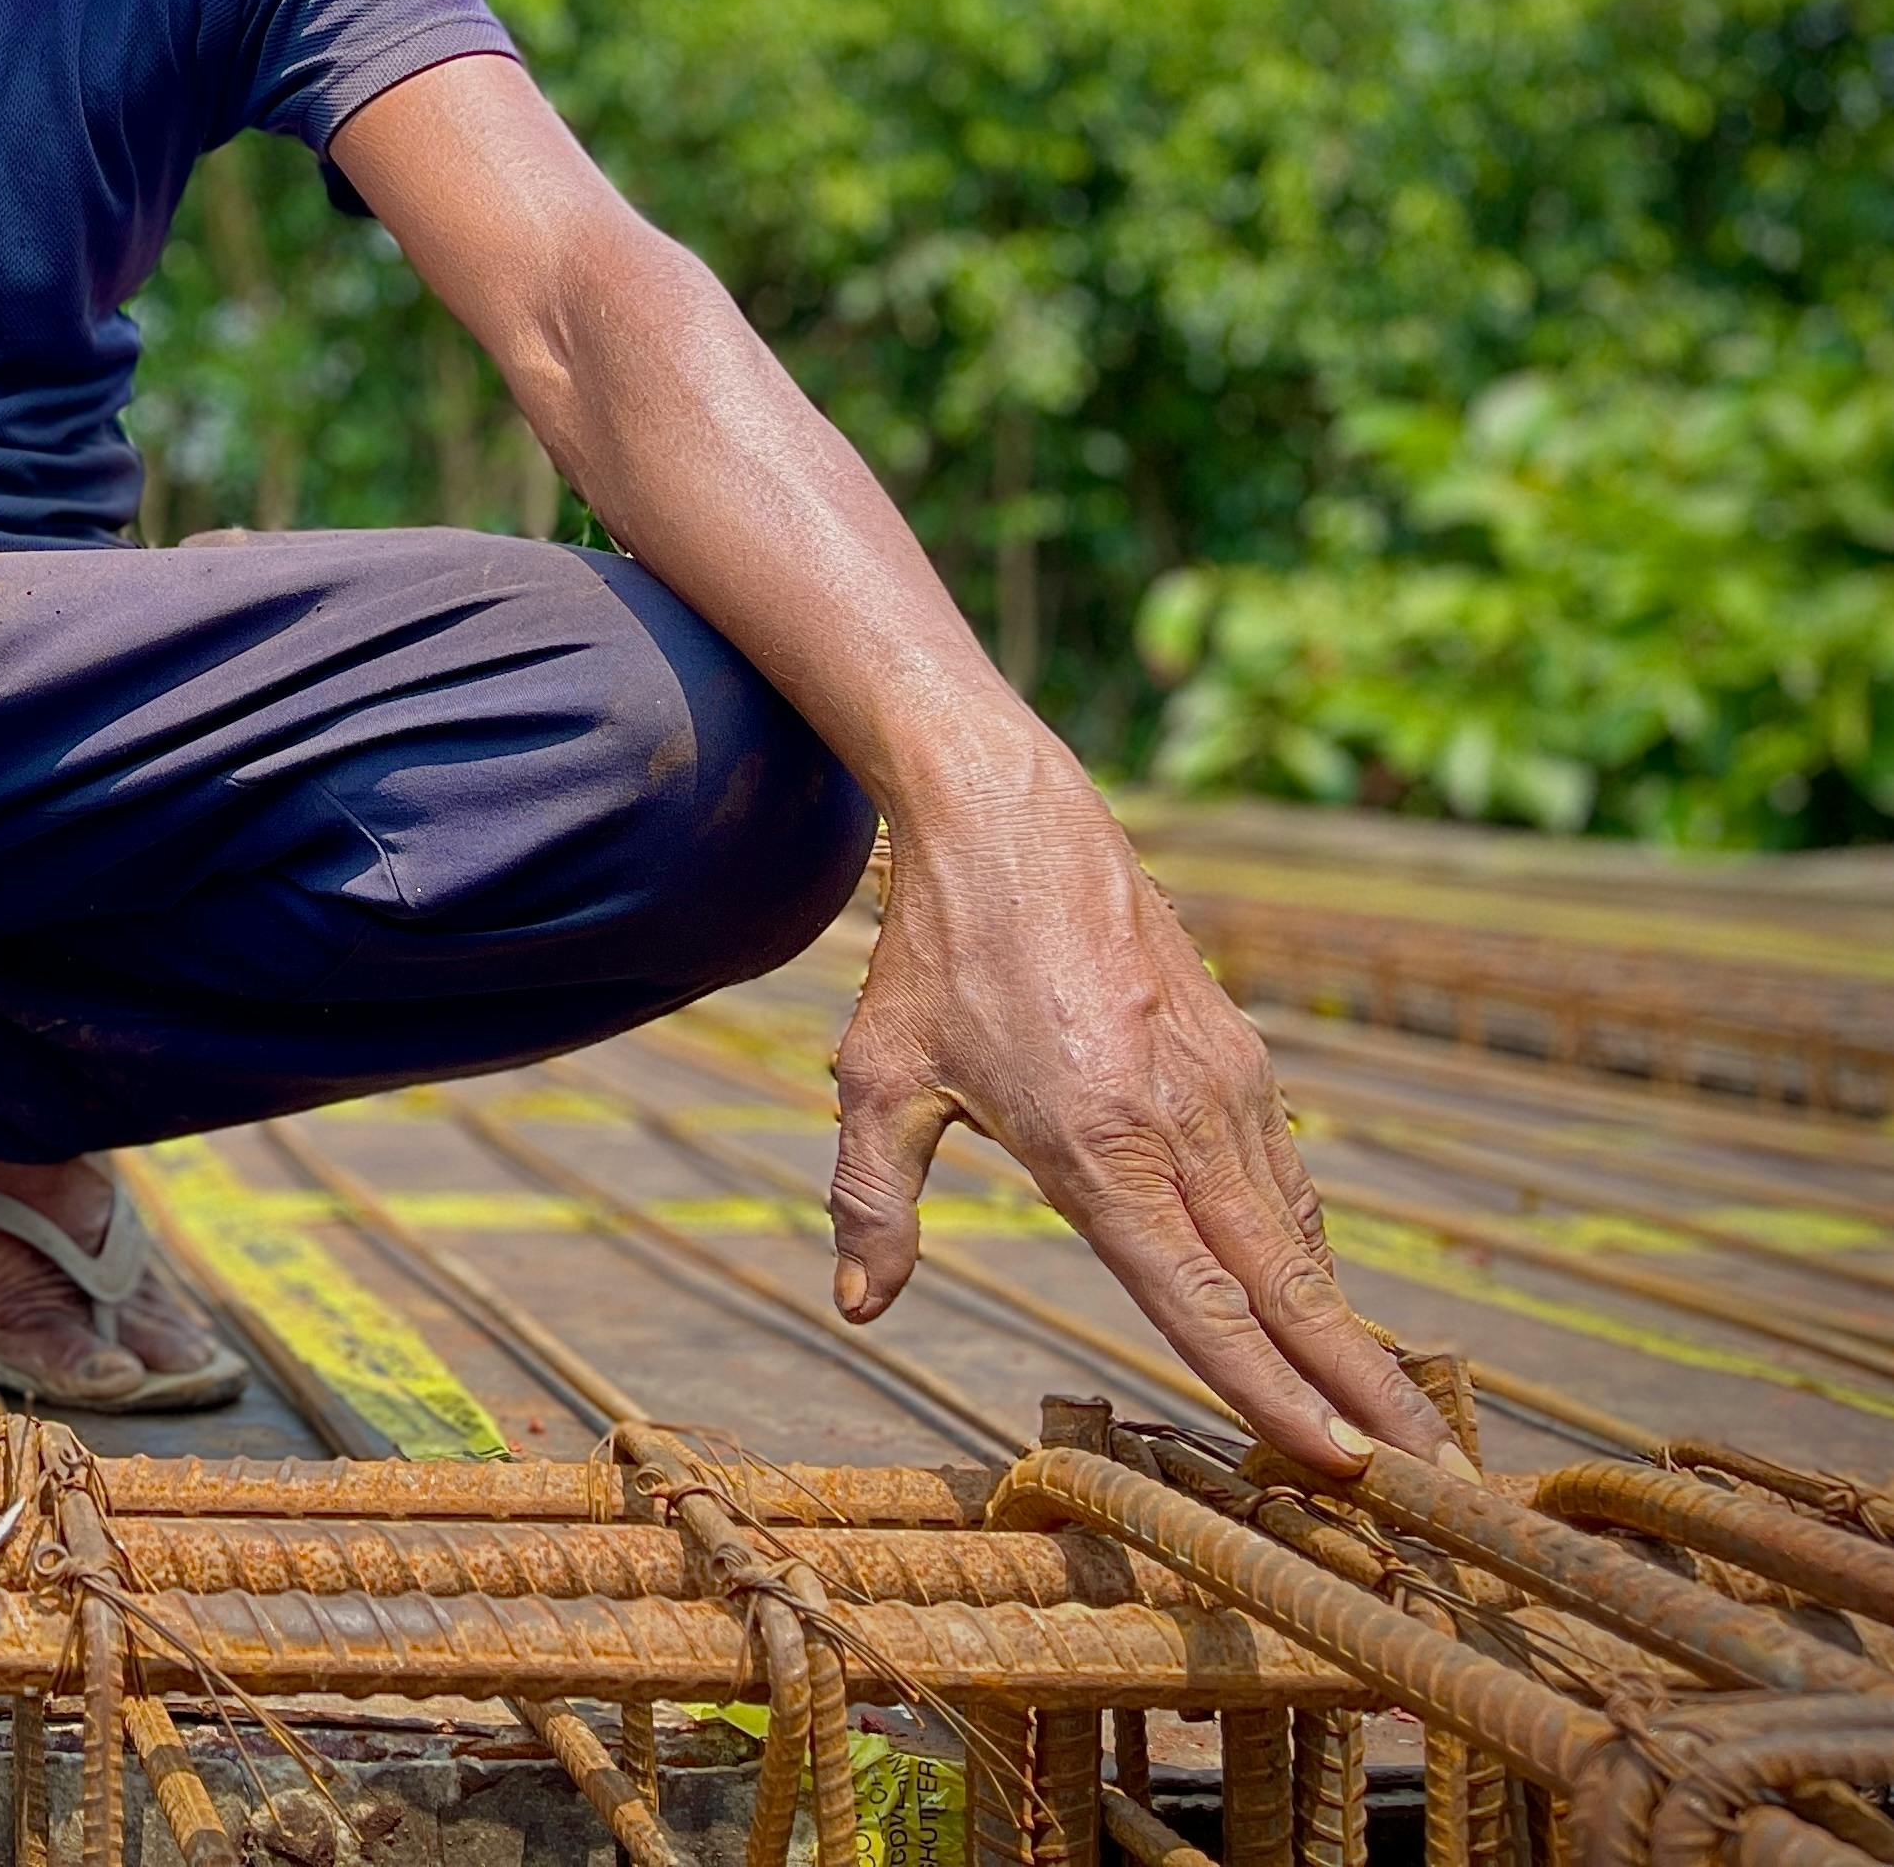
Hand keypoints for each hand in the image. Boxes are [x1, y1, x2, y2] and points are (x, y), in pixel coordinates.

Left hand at [829, 768, 1455, 1477]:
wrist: (1011, 815)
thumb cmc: (936, 953)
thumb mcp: (878, 1077)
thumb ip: (874, 1198)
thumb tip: (861, 1304)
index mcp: (1096, 1144)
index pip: (1198, 1300)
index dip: (1268, 1392)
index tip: (1340, 1466)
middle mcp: (1179, 1121)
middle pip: (1286, 1285)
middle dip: (1361, 1389)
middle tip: (1434, 1481)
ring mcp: (1223, 1083)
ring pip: (1297, 1233)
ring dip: (1347, 1328)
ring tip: (1399, 1418)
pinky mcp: (1239, 1052)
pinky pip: (1284, 1175)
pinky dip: (1311, 1250)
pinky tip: (1318, 1302)